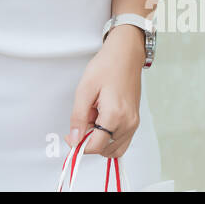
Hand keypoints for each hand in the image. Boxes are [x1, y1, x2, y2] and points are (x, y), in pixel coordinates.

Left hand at [68, 26, 145, 158]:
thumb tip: (74, 139)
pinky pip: (121, 141)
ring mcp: (133, 123)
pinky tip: (101, 119)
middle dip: (90, 139)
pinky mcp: (134, 121)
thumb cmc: (107, 66)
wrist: (126, 54)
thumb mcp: (84, 89)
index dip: (79, 144)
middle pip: (104, 149)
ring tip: (93, 116)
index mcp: (115, 115)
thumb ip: (78, 117)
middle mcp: (128, 123)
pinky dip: (109, 137)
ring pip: (114, 148)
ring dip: (100, 139)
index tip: (70, 136)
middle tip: (84, 117)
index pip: (96, 146)